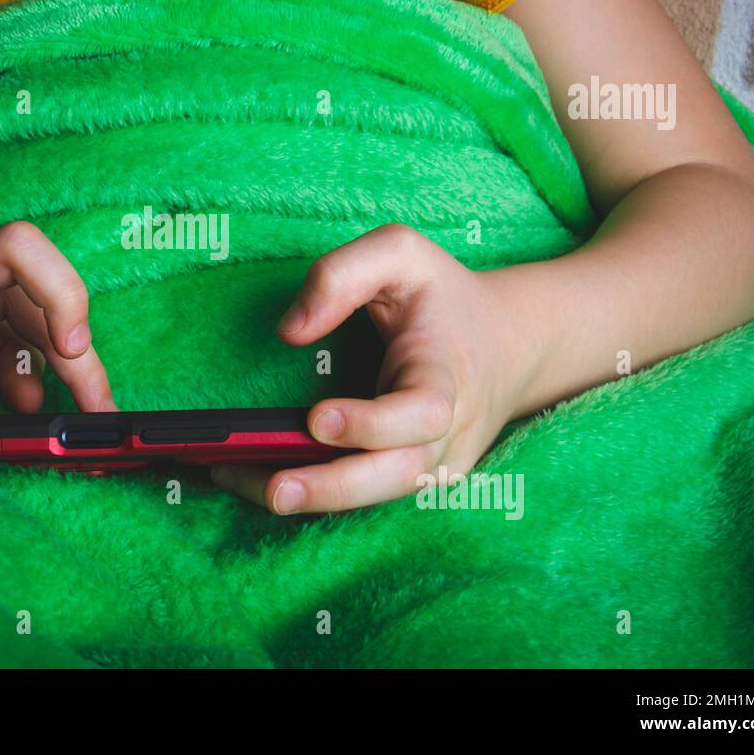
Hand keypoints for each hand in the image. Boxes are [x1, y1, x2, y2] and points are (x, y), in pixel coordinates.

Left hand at [213, 225, 532, 513]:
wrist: (508, 345)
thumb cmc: (445, 298)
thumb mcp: (401, 255)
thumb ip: (341, 276)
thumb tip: (289, 331)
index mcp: (450, 375)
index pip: (422, 412)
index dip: (372, 423)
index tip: (317, 418)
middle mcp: (450, 433)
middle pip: (399, 475)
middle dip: (335, 487)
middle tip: (275, 489)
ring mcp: (438, 466)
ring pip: (379, 497)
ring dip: (312, 499)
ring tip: (245, 485)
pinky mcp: (418, 482)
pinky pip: (369, 497)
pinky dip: (318, 497)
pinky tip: (258, 483)